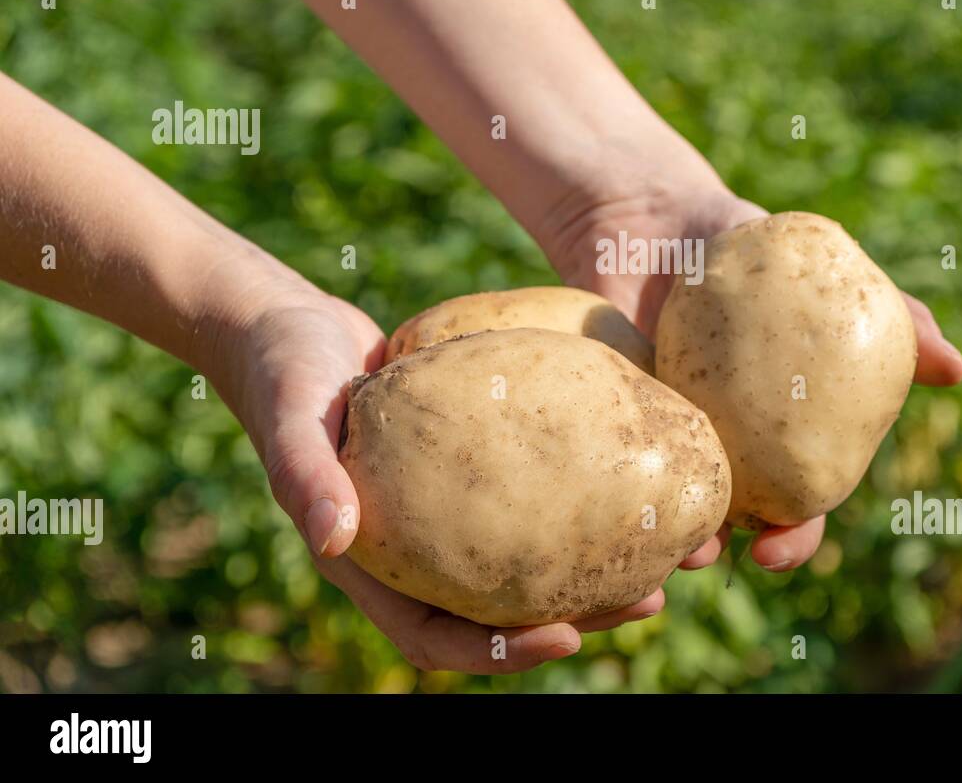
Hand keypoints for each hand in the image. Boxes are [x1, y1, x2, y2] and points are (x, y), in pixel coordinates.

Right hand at [201, 277, 663, 673]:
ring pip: (525, 557)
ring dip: (590, 565)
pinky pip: (529, 494)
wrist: (291, 324)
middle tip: (647, 599)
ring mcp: (443, 508)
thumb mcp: (291, 416)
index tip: (565, 639)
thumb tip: (336, 541)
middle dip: (574, 614)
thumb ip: (304, 476)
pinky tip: (628, 476)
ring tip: (663, 552)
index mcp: (371, 560)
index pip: (435, 634)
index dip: (499, 652)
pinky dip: (575, 497)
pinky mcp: (467, 465)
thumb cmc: (284, 370)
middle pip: (499, 607)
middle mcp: (414, 546)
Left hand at [542, 172, 961, 573]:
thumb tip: (956, 367)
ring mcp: (663, 428)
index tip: (780, 549)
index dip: (795, 535)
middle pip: (734, 516)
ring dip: (672, 525)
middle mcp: (721, 443)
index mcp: (777, 431)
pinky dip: (614, 478)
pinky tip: (614, 486)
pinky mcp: (610, 410)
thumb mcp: (824, 275)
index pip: (794, 500)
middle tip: (729, 555)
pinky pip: (613, 454)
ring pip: (671, 497)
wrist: (655, 215)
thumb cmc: (754, 250)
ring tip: (671, 534)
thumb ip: (890, 316)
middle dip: (733, 548)